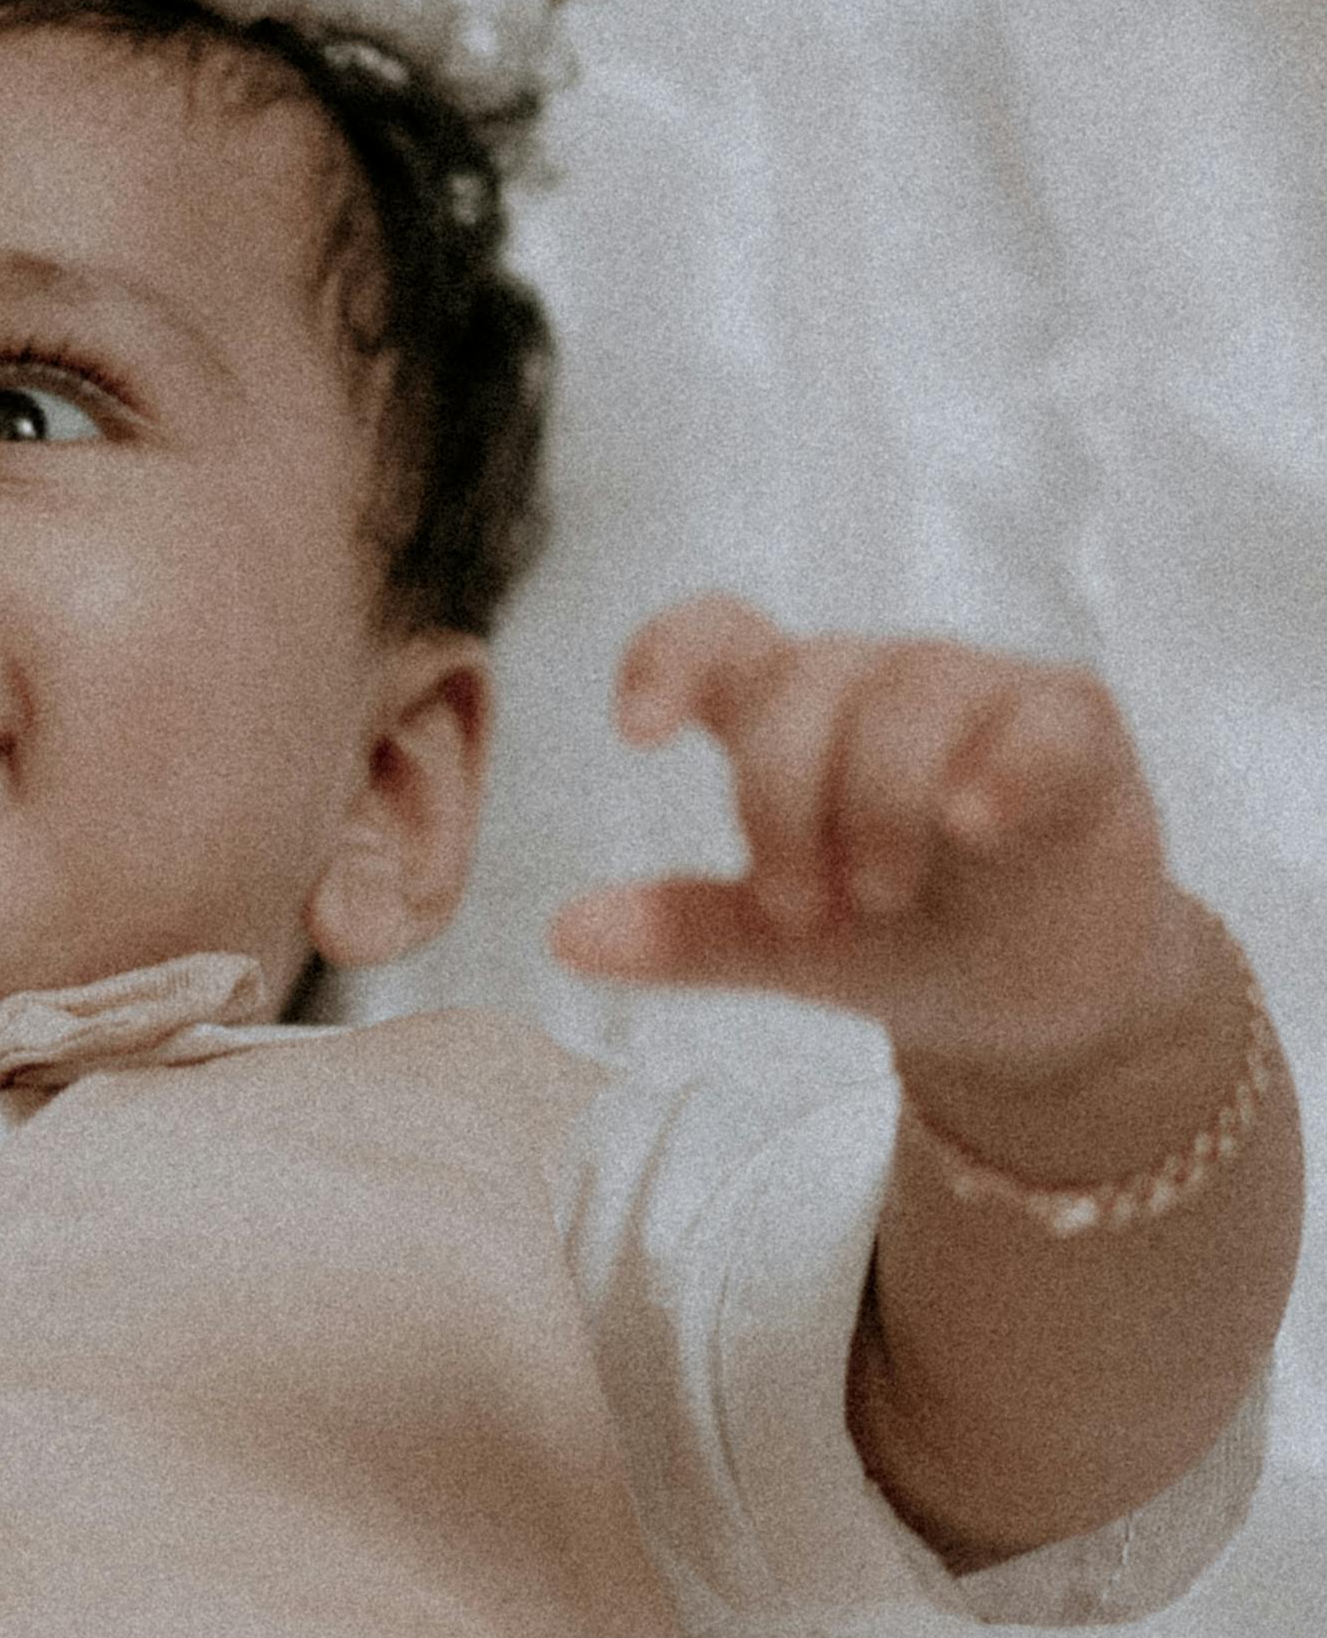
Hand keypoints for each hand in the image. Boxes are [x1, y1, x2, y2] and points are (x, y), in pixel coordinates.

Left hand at [549, 594, 1199, 1088]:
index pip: (715, 637)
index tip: (637, 734)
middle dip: (781, 799)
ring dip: (879, 803)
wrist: (1039, 1000)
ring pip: (908, 693)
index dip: (667, 658)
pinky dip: (998, 769)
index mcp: (791, 718)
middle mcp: (879, 683)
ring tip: (884, 899)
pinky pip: (1034, 720)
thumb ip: (686, 931)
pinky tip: (971, 824)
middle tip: (799, 910)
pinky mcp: (1073, 724)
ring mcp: (981, 692)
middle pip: (800, 678)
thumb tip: (564, 933)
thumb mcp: (784, 947)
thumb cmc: (904, 940)